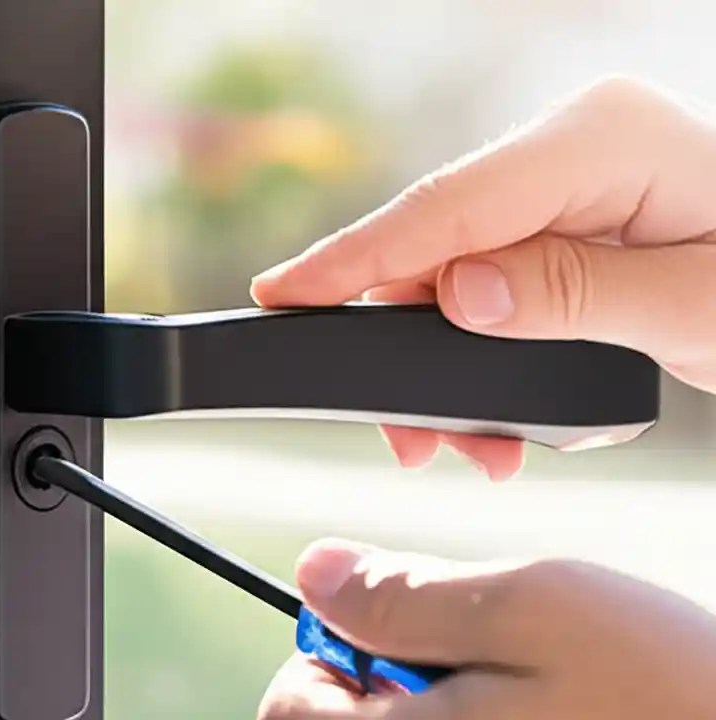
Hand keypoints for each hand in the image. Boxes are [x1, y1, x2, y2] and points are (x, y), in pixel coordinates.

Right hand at [249, 76, 715, 479]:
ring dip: (445, 362)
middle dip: (405, 340)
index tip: (283, 295)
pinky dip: (477, 349)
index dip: (357, 256)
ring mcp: (562, 180)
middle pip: (437, 240)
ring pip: (453, 269)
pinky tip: (496, 413)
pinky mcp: (561, 219)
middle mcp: (568, 146)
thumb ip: (570, 291)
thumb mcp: (692, 302)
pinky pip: (488, 277)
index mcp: (600, 138)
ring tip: (471, 448)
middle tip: (410, 440)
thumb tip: (457, 294)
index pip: (449, 203)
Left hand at [257, 539, 715, 718]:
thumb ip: (404, 594)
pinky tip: (552, 712)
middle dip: (396, 675)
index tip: (390, 625)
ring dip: (448, 699)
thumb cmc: (665, 692)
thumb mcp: (529, 608)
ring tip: (532, 689)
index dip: (326, 649)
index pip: (286, 707)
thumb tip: (316, 572)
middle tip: (484, 657)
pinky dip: (490, 718)